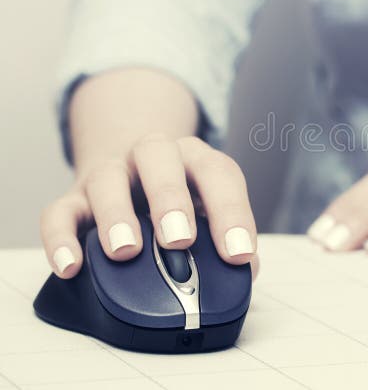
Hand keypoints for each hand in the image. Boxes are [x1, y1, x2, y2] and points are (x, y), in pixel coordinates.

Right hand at [40, 134, 257, 277]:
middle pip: (158, 156)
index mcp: (195, 159)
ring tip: (126, 251)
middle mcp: (152, 157)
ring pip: (107, 179)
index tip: (238, 254)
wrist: (134, 176)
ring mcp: (110, 174)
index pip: (218, 173)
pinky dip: (61, 238)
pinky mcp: (73, 198)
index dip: (231, 213)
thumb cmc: (182, 203)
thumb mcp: (209, 212)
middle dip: (170, 198)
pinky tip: (72, 267)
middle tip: (179, 241)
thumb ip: (227, 239)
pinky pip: (59, 212)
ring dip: (116, 214)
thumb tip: (247, 271)